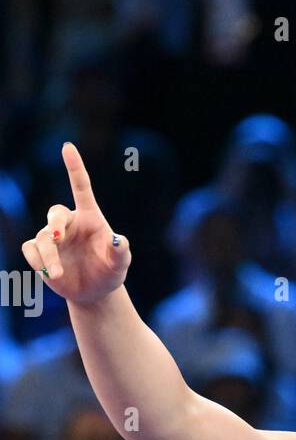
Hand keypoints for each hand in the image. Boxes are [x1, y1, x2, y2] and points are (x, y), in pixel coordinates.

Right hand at [21, 143, 130, 304]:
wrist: (94, 292)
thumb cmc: (109, 271)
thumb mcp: (120, 263)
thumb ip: (121, 252)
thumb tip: (121, 240)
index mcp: (90, 217)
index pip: (81, 187)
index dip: (74, 167)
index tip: (68, 147)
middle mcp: (69, 224)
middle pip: (55, 213)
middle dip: (55, 224)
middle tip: (58, 238)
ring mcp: (52, 238)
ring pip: (42, 238)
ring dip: (48, 256)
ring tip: (56, 273)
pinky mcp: (39, 253)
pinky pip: (30, 250)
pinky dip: (36, 261)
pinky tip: (48, 272)